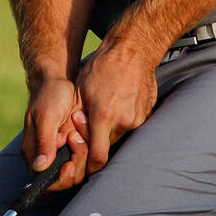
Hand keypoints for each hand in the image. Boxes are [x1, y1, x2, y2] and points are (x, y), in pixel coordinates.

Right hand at [21, 77, 88, 191]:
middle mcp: (43, 155)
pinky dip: (84, 147)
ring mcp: (55, 150)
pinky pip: (78, 156)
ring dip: (81, 153)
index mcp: (33, 152)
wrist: (57, 80)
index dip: (61, 178)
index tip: (70, 163)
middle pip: (63, 178)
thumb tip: (40, 167)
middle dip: (75, 162)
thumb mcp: (48, 117)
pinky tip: (82, 132)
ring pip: (74, 168)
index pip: (45, 182)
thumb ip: (45, 142)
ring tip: (78, 132)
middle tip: (76, 138)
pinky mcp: (66, 144)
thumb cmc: (50, 96)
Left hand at [73, 41, 157, 175]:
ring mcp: (138, 118)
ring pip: (119, 134)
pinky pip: (131, 123)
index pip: (98, 158)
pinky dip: (122, 119)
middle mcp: (124, 121)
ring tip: (104, 108)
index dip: (89, 165)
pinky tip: (117, 102)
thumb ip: (74, 119)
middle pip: (108, 145)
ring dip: (110, 128)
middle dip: (97, 140)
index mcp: (104, 116)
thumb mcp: (79, 91)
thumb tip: (67, 141)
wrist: (133, 50)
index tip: (84, 164)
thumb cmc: (102, 67)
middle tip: (89, 124)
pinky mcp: (147, 113)